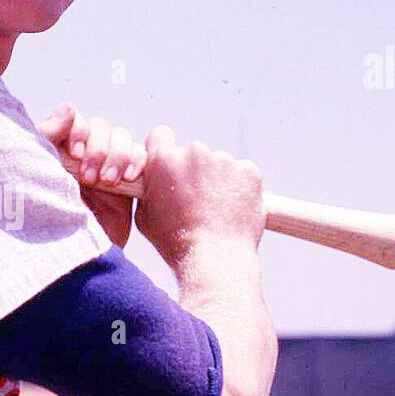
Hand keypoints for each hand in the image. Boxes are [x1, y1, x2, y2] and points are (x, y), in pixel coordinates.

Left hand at [37, 102, 147, 248]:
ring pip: (122, 138)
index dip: (81, 132)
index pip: (76, 120)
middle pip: (102, 127)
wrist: (70, 258)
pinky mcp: (126, 185)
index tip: (76, 155)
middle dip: (101, 147)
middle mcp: (83, 156)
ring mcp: (106, 169)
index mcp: (58, 150)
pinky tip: (127, 179)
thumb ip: (49, 136)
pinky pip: (140, 158)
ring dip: (118, 154)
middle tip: (91, 177)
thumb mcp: (40, 172)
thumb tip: (71, 109)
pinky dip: (137, 162)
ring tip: (108, 181)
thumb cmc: (45, 217)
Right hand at [134, 124, 264, 271]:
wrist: (216, 260)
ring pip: (218, 165)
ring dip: (216, 181)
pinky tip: (231, 210)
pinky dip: (238, 188)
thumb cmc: (176, 243)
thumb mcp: (145, 217)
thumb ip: (147, 190)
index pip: (160, 135)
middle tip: (194, 202)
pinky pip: (241, 174)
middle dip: (192, 171)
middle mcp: (194, 152)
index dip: (162, 150)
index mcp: (164, 160)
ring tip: (215, 212)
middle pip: (192, 153)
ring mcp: (224, 160)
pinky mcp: (249, 171)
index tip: (168, 166)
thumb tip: (150, 180)